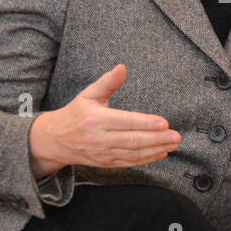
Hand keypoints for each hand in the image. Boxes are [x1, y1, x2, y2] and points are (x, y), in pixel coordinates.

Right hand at [27, 64, 179, 177]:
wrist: (53, 140)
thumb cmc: (75, 114)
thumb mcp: (88, 95)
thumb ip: (107, 83)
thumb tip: (122, 67)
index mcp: (96, 119)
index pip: (125, 122)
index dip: (145, 123)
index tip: (164, 123)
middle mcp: (99, 138)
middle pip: (132, 140)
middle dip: (156, 139)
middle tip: (176, 136)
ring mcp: (102, 153)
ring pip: (133, 154)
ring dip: (155, 150)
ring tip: (173, 144)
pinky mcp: (105, 163)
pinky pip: (129, 162)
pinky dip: (146, 159)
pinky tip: (161, 153)